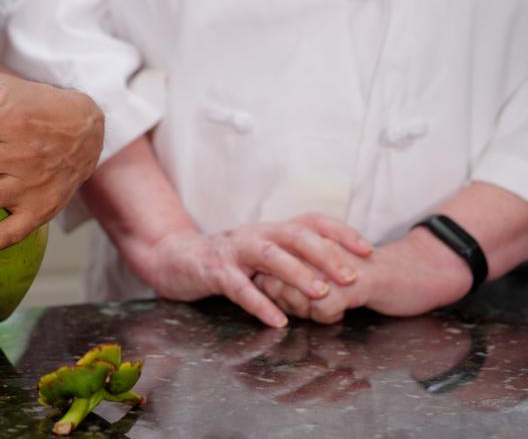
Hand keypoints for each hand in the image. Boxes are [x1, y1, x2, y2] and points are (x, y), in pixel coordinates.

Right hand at [143, 214, 372, 327]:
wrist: (174, 259)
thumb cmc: (226, 260)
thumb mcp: (261, 253)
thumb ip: (291, 259)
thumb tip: (336, 276)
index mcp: (270, 229)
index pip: (310, 222)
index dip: (341, 232)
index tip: (368, 250)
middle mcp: (255, 234)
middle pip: (294, 234)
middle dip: (326, 254)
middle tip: (352, 276)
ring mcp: (233, 251)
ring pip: (268, 255)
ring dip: (296, 273)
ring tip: (320, 294)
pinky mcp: (214, 271)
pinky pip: (239, 287)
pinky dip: (259, 303)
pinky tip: (277, 321)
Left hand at [255, 226, 472, 322]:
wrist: (417, 271)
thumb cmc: (365, 275)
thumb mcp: (325, 269)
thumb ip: (294, 272)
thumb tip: (263, 284)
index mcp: (309, 240)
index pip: (267, 264)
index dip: (271, 288)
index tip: (291, 298)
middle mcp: (318, 246)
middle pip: (275, 280)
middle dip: (284, 301)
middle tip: (309, 307)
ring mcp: (337, 263)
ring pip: (295, 292)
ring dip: (304, 309)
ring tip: (323, 309)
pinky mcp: (357, 281)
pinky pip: (322, 305)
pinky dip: (326, 316)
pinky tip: (339, 314)